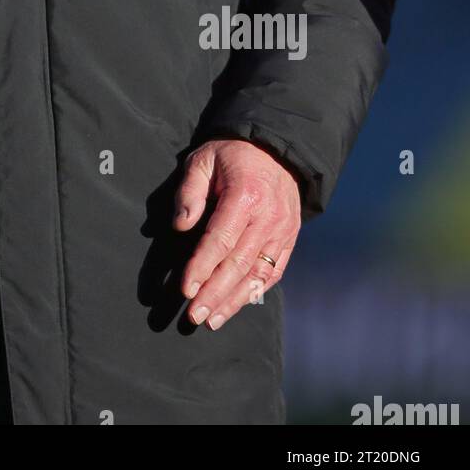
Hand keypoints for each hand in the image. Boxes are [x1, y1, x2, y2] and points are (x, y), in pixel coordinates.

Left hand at [173, 138, 301, 330]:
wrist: (276, 149)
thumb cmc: (232, 155)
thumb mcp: (203, 159)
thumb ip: (190, 191)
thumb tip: (180, 225)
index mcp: (246, 195)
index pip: (221, 239)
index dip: (202, 267)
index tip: (185, 289)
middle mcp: (268, 218)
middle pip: (239, 264)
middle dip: (215, 293)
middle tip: (194, 316)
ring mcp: (283, 231)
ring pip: (258, 275)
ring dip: (233, 301)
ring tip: (211, 320)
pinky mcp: (289, 240)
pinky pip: (273, 273)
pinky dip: (254, 292)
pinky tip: (235, 306)